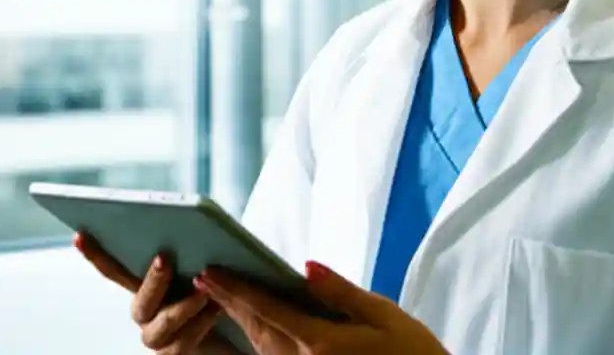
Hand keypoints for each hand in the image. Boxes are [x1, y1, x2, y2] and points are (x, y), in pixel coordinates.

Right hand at [74, 232, 238, 353]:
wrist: (236, 333)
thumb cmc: (216, 293)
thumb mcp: (203, 267)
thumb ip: (190, 253)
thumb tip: (185, 228)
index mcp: (144, 286)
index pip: (115, 270)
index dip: (96, 254)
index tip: (80, 235)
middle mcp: (145, 313)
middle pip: (140, 300)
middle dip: (153, 280)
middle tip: (165, 258)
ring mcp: (157, 337)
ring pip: (161, 324)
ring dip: (182, 307)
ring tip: (204, 292)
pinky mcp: (174, 354)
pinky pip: (182, 342)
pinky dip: (199, 324)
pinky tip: (216, 309)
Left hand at [194, 261, 448, 354]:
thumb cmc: (412, 352)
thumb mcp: (383, 315)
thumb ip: (340, 292)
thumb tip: (305, 267)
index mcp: (322, 343)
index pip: (268, 310)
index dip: (235, 289)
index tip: (209, 272)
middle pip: (256, 329)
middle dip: (228, 302)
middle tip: (202, 278)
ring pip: (261, 346)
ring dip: (239, 319)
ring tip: (221, 293)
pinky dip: (259, 336)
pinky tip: (252, 320)